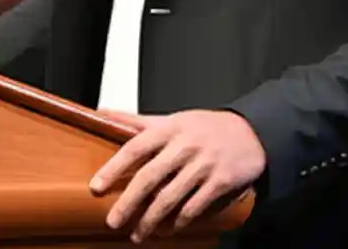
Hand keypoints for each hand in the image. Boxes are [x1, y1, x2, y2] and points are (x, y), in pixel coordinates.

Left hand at [90, 109, 265, 243]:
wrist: (252, 132)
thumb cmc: (205, 127)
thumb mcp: (172, 119)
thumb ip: (137, 121)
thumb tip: (102, 113)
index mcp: (169, 129)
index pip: (134, 148)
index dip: (113, 168)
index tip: (96, 187)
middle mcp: (184, 146)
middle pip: (150, 177)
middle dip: (128, 202)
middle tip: (112, 221)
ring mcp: (203, 164)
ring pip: (171, 197)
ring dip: (151, 219)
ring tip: (137, 234)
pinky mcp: (221, 181)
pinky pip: (195, 206)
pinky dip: (179, 221)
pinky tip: (167, 230)